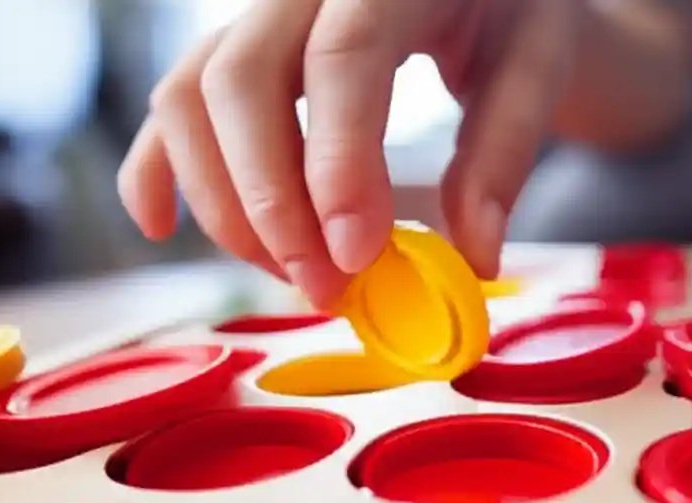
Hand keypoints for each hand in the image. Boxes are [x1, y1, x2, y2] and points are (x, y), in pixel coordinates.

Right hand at [117, 0, 577, 308]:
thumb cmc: (509, 16)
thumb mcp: (537, 64)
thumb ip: (504, 152)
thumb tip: (475, 256)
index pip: (343, 55)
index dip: (338, 161)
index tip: (356, 255)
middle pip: (240, 80)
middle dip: (269, 203)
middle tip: (326, 287)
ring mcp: (254, 13)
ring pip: (188, 97)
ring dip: (223, 204)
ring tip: (293, 273)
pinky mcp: (229, 48)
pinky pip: (167, 104)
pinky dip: (154, 171)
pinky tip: (163, 227)